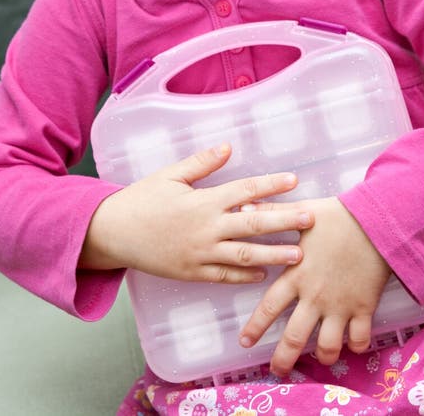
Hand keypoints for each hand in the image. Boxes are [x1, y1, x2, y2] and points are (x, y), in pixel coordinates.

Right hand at [79, 143, 314, 282]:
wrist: (113, 233)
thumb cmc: (141, 199)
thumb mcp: (170, 175)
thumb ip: (201, 163)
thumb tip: (228, 146)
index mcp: (203, 201)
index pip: (244, 190)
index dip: (270, 185)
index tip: (294, 181)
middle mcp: (206, 229)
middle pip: (253, 224)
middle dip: (284, 221)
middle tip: (311, 219)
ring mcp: (200, 254)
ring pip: (244, 256)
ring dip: (274, 255)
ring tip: (298, 254)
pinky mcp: (192, 273)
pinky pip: (224, 277)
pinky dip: (246, 277)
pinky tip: (265, 274)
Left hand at [239, 197, 390, 373]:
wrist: (377, 222)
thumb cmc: (337, 216)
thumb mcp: (301, 213)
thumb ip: (271, 214)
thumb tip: (244, 209)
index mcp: (296, 276)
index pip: (268, 308)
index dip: (255, 328)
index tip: (245, 342)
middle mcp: (315, 297)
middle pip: (294, 338)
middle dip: (283, 359)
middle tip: (278, 371)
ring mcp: (340, 306)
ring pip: (327, 346)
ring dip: (322, 357)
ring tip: (319, 359)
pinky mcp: (364, 308)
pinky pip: (359, 339)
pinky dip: (355, 347)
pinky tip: (351, 345)